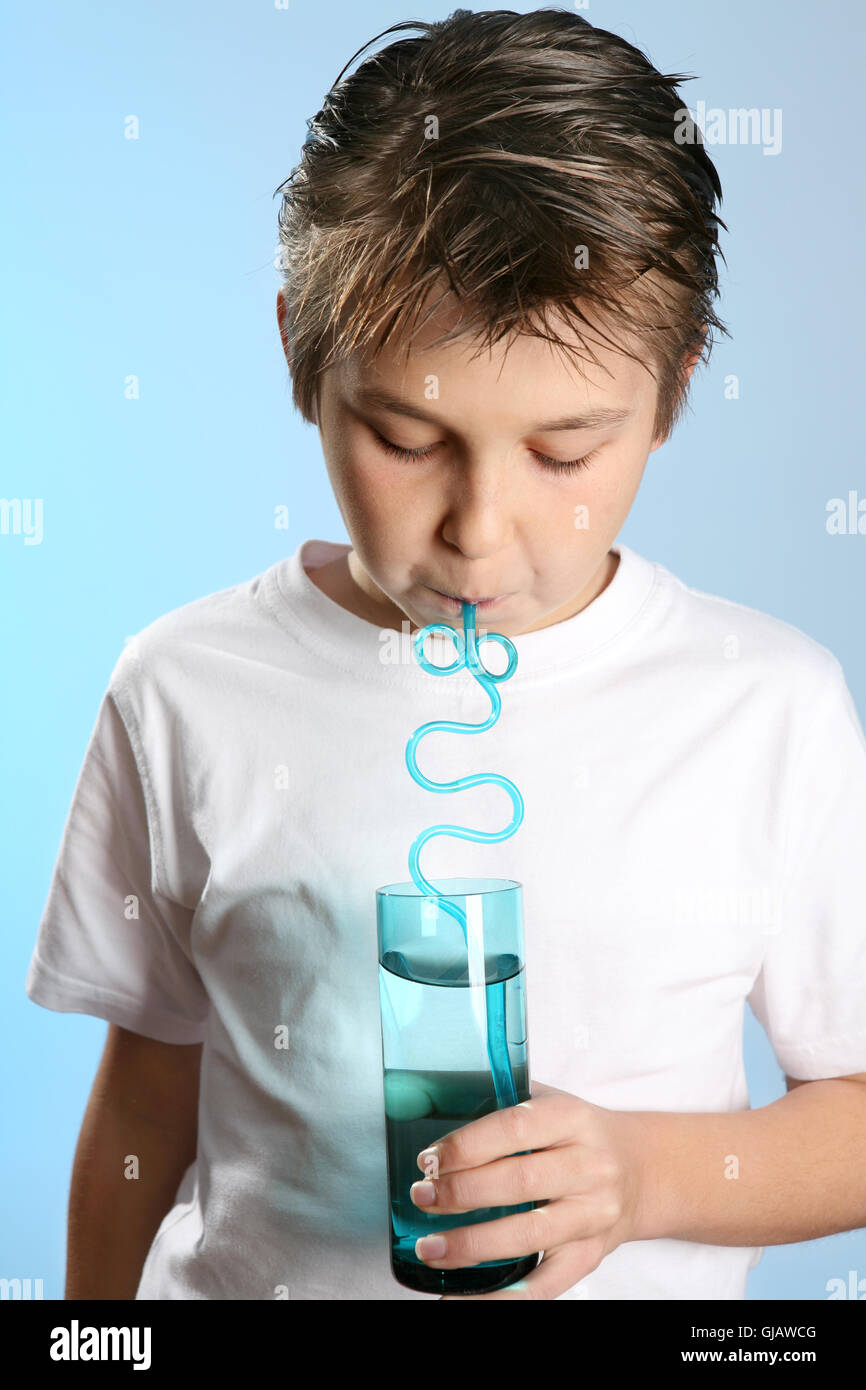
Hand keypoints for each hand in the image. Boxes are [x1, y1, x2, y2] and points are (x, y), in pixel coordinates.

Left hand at [408, 1079, 643, 1299]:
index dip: (466, 1146)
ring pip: (529, 1235)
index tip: (429, 1160)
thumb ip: (500, 1100)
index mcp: (572, 1119)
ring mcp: (593, 1215)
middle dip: (461, 1193)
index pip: (514, 1129)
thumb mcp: (550, 1102)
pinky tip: (461, 1298)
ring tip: (431, 1248)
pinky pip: (544, 1285)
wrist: (641, 1170)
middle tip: (422, 1198)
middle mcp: (589, 1167)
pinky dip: (501, 1298)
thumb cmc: (579, 1134)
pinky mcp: (589, 1255)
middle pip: (519, 1183)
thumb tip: (425, 1101)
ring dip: (473, 1245)